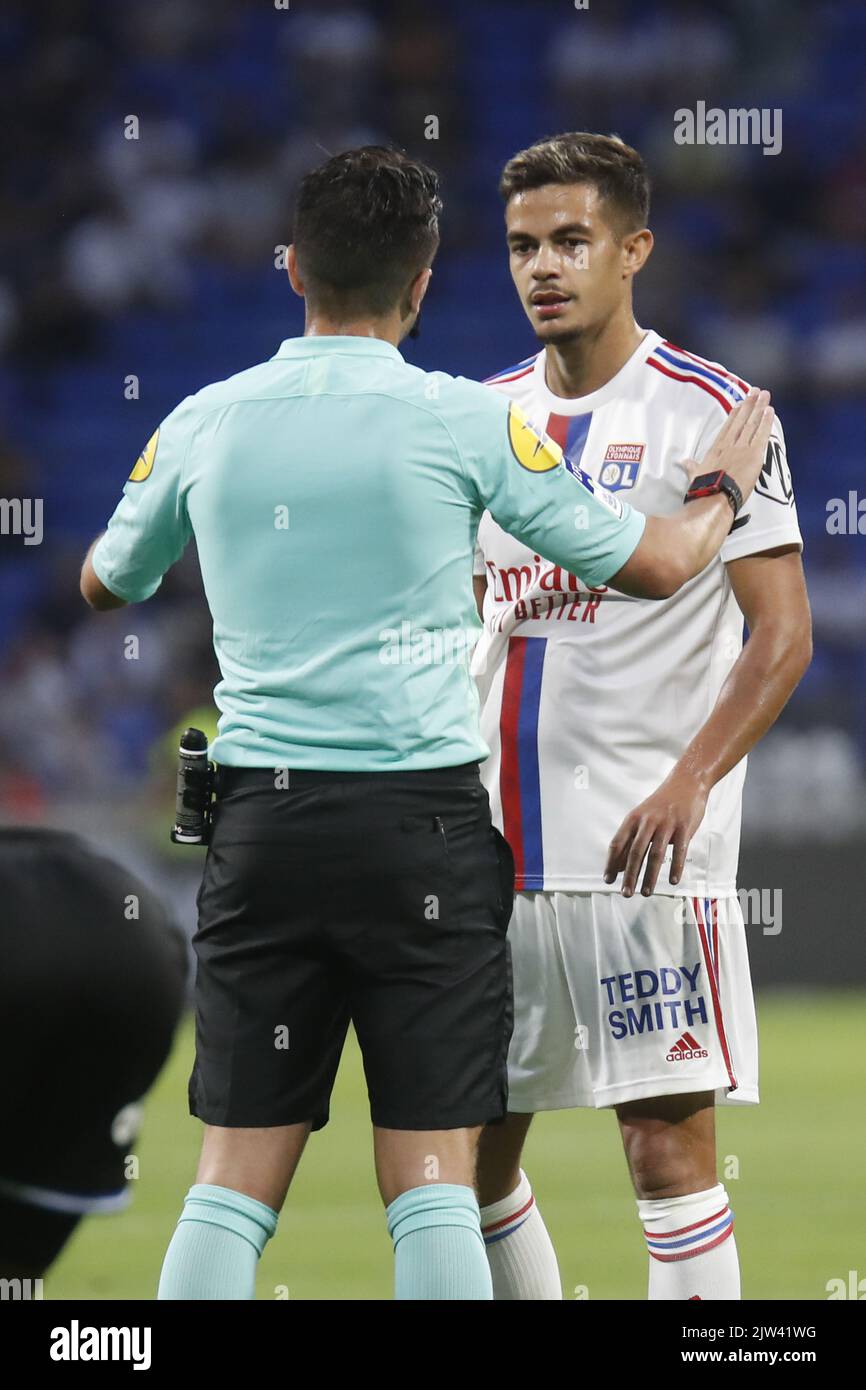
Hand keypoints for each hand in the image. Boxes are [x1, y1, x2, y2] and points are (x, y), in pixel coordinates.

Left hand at [603, 770, 709, 896]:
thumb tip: (617, 866)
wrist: (686, 782)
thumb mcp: (642, 817)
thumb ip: (631, 840)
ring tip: (646, 892)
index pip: (618, 843)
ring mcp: (667, 824)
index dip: (611, 863)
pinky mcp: (684, 827)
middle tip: (625, 893)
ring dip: (650, 876)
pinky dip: (676, 867)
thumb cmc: (661, 804)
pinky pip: (679, 850)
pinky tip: (672, 881)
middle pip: (635, 852)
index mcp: (633, 818)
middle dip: (629, 875)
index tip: (608, 880)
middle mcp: (648, 821)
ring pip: (656, 854)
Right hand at [698, 386, 774, 503]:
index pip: (728, 427)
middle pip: (741, 420)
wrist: (714, 496)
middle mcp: (730, 444)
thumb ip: (691, 466)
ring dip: (759, 407)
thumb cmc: (704, 488)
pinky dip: (767, 421)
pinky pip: (762, 434)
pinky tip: (770, 410)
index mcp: (716, 448)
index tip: (739, 403)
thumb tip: (683, 461)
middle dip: (749, 404)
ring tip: (765, 394)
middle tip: (755, 391)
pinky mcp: (754, 454)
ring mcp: (742, 447)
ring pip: (752, 423)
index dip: (735, 414)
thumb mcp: (695, 474)